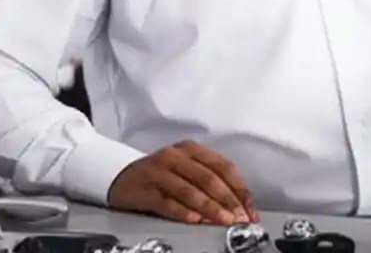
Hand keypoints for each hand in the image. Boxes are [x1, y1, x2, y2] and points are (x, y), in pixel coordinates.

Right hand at [107, 140, 258, 225]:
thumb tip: (237, 205)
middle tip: (239, 218)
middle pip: (208, 178)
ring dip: (210, 208)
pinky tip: (195, 220)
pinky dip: (183, 212)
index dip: (240, 189)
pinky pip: (167, 202)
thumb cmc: (160, 174)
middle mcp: (175, 157)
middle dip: (227, 201)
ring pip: (189, 190)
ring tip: (223, 221)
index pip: (223, 166)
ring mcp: (159, 172)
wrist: (120, 175)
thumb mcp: (185, 169)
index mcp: (190, 149)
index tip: (250, 209)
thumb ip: (209, 181)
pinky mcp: (145, 189)